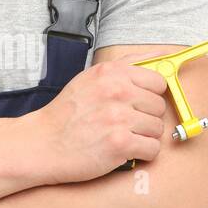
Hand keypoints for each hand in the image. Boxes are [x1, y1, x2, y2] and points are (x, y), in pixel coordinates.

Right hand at [26, 56, 168, 182]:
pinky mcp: (120, 144)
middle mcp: (117, 91)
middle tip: (122, 123)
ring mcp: (119, 118)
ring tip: (120, 136)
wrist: (43, 143)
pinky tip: (122, 150)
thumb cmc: (67, 113)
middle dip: (145, 118)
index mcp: (112, 72)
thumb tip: (164, 54)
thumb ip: (127, 64)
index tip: (136, 104)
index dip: (149, 95)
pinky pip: (153, 149)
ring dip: (143, 136)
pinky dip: (141, 154)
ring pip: (157, 129)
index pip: (158, 81)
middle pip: (159, 107)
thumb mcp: (92, 78)